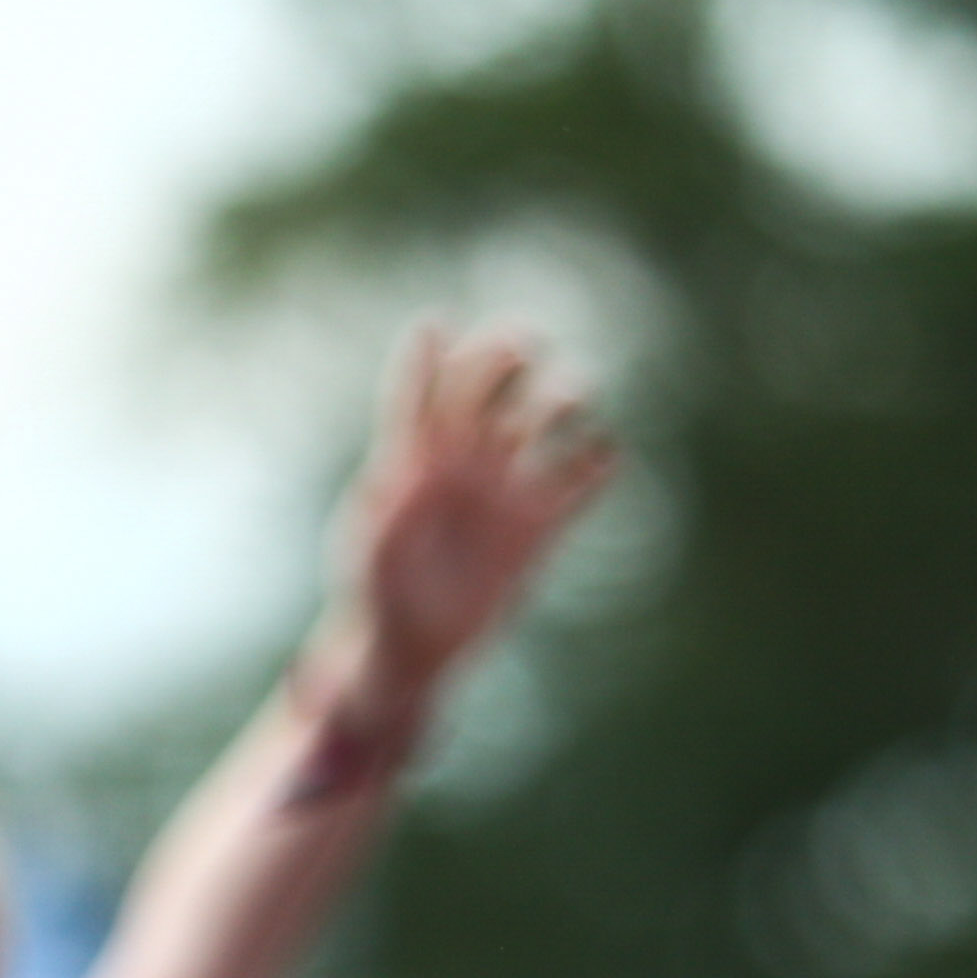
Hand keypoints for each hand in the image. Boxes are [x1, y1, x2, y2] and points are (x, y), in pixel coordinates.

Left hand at [316, 325, 611, 709]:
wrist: (409, 650)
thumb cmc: (375, 594)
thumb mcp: (375, 544)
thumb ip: (392, 498)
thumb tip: (406, 471)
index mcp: (417, 454)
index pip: (430, 386)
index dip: (435, 353)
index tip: (437, 327)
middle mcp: (465, 459)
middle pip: (496, 381)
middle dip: (513, 353)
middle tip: (526, 349)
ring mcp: (506, 488)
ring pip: (547, 416)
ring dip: (566, 394)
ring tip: (571, 405)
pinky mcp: (542, 526)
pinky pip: (583, 477)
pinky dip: (601, 460)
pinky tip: (600, 458)